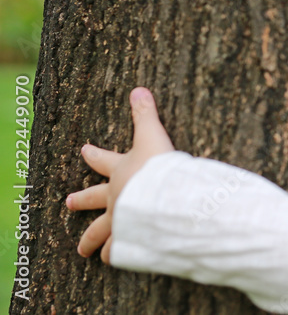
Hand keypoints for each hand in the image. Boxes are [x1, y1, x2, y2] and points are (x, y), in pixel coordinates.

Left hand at [67, 87, 175, 263]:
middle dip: (80, 201)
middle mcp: (114, 196)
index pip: (103, 160)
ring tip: (86, 250)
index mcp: (120, 171)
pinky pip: (120, 248)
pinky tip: (112, 259)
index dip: (93, 155)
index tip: (83, 151)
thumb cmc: (156, 167)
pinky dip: (116, 254)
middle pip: (92, 199)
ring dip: (92, 239)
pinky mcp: (128, 237)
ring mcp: (119, 218)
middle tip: (67, 204)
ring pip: (101, 231)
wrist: (160, 198)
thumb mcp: (153, 136)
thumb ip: (146, 114)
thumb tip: (139, 89)